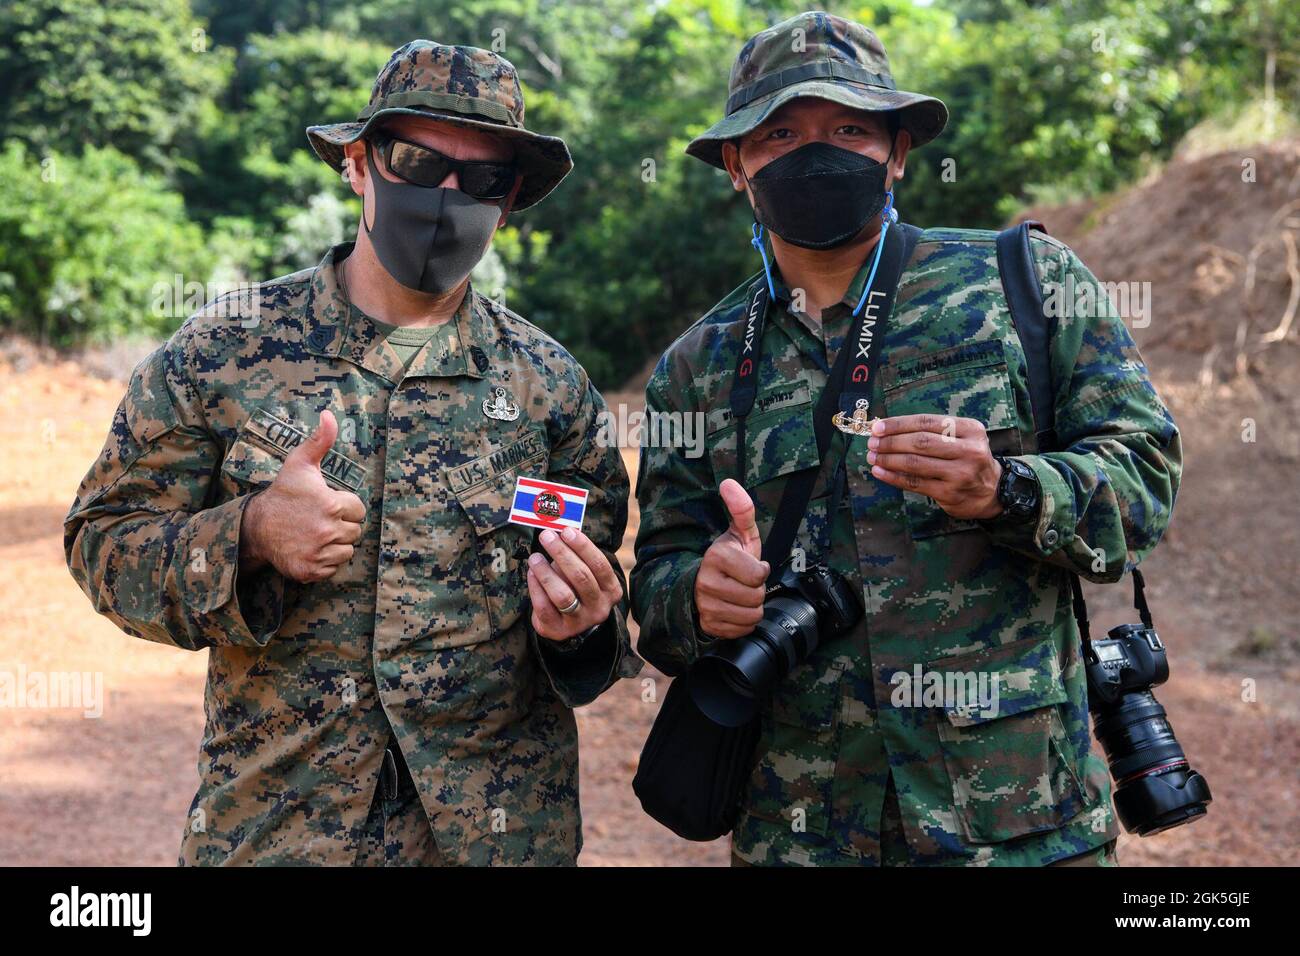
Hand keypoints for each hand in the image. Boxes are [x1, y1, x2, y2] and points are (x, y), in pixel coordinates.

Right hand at [240, 410, 365, 581]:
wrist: (256, 527)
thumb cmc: (283, 493)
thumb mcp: (300, 463)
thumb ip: (320, 440)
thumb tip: (330, 414)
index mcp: (332, 505)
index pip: (358, 510)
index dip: (345, 506)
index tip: (327, 503)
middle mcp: (328, 531)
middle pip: (355, 531)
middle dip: (342, 525)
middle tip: (319, 519)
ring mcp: (319, 553)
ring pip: (347, 551)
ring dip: (336, 543)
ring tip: (316, 533)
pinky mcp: (311, 570)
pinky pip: (334, 568)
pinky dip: (326, 561)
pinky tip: (312, 548)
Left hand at [527, 527, 622, 639]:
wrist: (573, 623)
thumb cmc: (577, 589)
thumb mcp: (585, 573)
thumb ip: (576, 556)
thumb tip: (557, 533)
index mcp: (611, 590)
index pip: (600, 565)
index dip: (583, 547)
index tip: (567, 531)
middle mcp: (599, 607)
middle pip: (581, 577)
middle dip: (562, 554)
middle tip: (546, 537)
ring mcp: (579, 621)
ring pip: (563, 595)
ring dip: (546, 573)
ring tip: (535, 558)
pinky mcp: (558, 630)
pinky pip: (545, 608)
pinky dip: (536, 588)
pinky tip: (531, 573)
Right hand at [694, 478, 769, 638]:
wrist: (700, 585)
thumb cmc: (728, 559)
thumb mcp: (738, 533)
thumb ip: (742, 510)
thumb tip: (729, 483)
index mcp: (716, 556)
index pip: (758, 575)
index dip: (761, 571)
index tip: (752, 566)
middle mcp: (706, 582)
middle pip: (756, 597)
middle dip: (756, 591)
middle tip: (744, 582)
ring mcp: (705, 606)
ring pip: (751, 616)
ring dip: (751, 607)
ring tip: (740, 595)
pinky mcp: (708, 626)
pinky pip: (742, 630)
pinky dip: (743, 623)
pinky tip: (734, 610)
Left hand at [866, 414, 1002, 519]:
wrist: (993, 491)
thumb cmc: (968, 458)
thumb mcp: (962, 437)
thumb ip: (932, 431)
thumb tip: (888, 429)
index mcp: (971, 430)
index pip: (927, 422)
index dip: (899, 424)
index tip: (878, 427)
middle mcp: (969, 450)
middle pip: (920, 442)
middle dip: (891, 442)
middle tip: (872, 443)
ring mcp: (960, 474)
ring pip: (916, 463)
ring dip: (888, 459)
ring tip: (873, 457)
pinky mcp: (950, 493)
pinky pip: (915, 483)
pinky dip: (893, 477)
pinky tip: (880, 472)